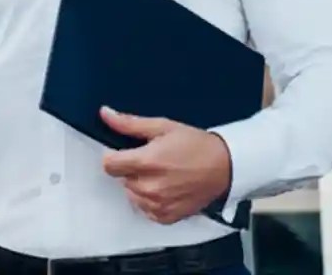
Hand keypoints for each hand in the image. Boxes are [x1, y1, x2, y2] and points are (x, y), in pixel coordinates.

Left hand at [100, 106, 231, 224]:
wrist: (225, 167)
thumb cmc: (197, 146)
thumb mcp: (163, 127)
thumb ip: (130, 123)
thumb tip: (106, 114)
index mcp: (147, 162)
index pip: (108, 164)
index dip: (114, 155)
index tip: (124, 152)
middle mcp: (150, 187)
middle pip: (121, 179)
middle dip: (131, 168)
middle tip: (152, 160)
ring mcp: (158, 204)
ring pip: (131, 195)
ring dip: (140, 185)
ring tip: (161, 173)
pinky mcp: (166, 217)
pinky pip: (145, 209)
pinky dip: (151, 200)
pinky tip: (166, 187)